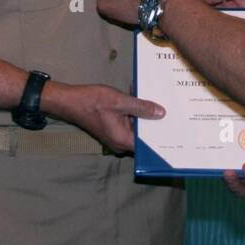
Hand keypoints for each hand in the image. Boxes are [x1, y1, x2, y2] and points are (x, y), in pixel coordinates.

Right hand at [49, 83, 164, 153]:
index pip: (147, 145)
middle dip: (155, 124)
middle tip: (173, 113)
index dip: (161, 137)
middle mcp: (120, 142)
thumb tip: (161, 113)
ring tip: (160, 103)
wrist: (70, 101)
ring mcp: (116, 135)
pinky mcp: (113, 128)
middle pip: (143, 136)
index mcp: (122, 140)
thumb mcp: (120, 101)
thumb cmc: (92, 102)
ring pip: (136, 128)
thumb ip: (141, 107)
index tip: (175, 128)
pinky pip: (129, 123)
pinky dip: (135, 113)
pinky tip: (142, 99)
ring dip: (144, 116)